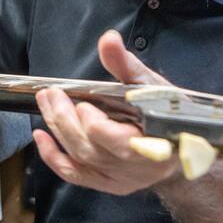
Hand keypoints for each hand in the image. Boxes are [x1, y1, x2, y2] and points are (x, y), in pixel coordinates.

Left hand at [32, 30, 177, 194]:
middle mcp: (136, 167)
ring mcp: (120, 179)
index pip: (118, 142)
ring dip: (57, 130)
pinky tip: (40, 136)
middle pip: (91, 149)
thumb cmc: (168, 113)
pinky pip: (75, 174)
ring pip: (80, 158)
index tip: (83, 103)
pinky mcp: (107, 184)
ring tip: (45, 103)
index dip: (96, 125)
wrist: (182, 145)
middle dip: (65, 120)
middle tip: (50, 94)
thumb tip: (108, 39)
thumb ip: (126, 65)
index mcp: (154, 143)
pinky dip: (53, 157)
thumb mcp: (151, 85)